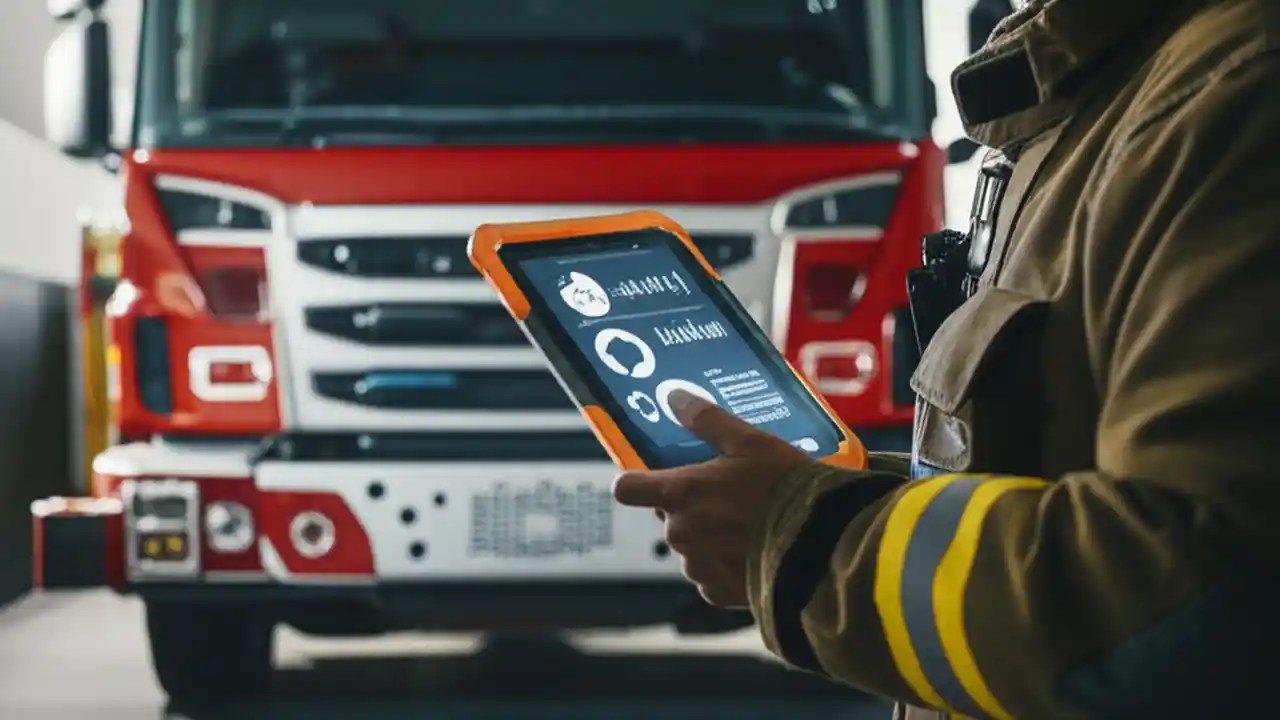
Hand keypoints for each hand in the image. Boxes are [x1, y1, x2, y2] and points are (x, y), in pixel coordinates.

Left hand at [612, 390, 816, 607]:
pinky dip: (727, 565)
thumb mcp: (751, 442)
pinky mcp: (718, 593)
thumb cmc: (786, 489)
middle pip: (667, 516)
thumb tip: (674, 397)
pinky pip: (712, 575)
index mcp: (681, 494)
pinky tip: (755, 552)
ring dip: (709, 537)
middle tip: (726, 494)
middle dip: (690, 506)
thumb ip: (708, 421)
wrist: (823, 546)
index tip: (653, 476)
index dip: (637, 481)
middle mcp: (680, 534)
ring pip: (691, 547)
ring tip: (749, 525)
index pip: (627, 488)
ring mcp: (698, 567)